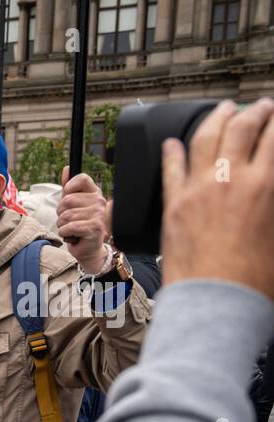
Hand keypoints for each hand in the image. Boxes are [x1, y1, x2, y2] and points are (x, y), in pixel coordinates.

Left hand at [58, 166, 111, 272]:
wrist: (88, 249)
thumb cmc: (78, 227)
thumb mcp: (72, 206)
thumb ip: (69, 188)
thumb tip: (66, 168)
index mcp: (94, 193)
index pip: (81, 178)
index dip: (69, 188)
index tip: (68, 201)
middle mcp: (99, 201)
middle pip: (67, 200)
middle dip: (60, 213)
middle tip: (68, 221)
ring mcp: (98, 215)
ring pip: (66, 215)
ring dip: (62, 225)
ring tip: (70, 230)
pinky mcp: (94, 228)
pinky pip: (70, 227)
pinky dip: (65, 233)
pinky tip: (72, 236)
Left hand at [161, 98, 273, 301]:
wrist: (215, 302)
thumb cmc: (254, 278)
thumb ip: (273, 199)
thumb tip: (268, 185)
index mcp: (268, 184)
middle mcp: (232, 179)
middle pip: (244, 127)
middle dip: (256, 111)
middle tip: (262, 106)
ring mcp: (199, 189)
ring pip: (205, 138)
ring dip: (217, 118)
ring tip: (224, 109)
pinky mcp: (173, 205)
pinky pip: (171, 169)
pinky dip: (172, 152)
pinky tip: (171, 143)